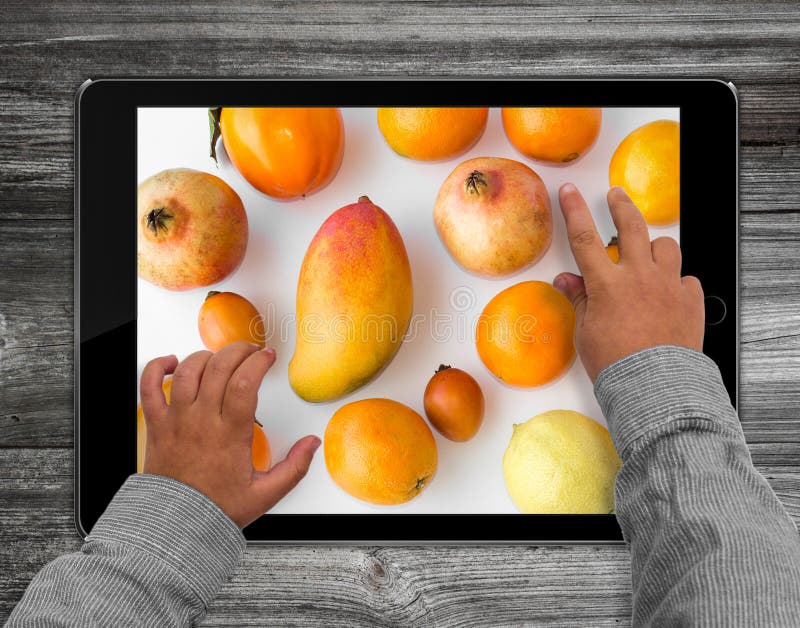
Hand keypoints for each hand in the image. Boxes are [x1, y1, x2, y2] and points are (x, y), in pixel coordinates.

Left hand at [140, 343, 320, 527]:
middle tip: (250, 352)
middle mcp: (202, 421)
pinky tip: (173, 362)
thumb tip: (312, 443)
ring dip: (207, 356)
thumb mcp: (265, 493)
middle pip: (219, 368)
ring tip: (221, 359)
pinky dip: (158, 367)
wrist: (175, 526)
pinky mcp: (157, 424)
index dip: (259, 362)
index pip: (246, 382)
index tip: (268, 356)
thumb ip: (294, 467)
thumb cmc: (216, 509)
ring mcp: (176, 420)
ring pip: (189, 370)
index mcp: (230, 434)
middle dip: (239, 351)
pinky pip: (149, 385)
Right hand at [553, 184, 704, 382]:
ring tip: (648, 253)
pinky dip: (676, 281)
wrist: (655, 386)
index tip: (569, 191)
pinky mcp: (691, 299)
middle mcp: (640, 276)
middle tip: (616, 196)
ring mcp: (669, 285)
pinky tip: (669, 293)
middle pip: (631, 227)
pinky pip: (686, 278)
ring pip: (666, 246)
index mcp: (607, 284)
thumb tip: (566, 280)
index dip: (574, 210)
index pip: (584, 238)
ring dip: (654, 245)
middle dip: (621, 206)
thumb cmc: (615, 363)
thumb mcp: (586, 332)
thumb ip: (580, 300)